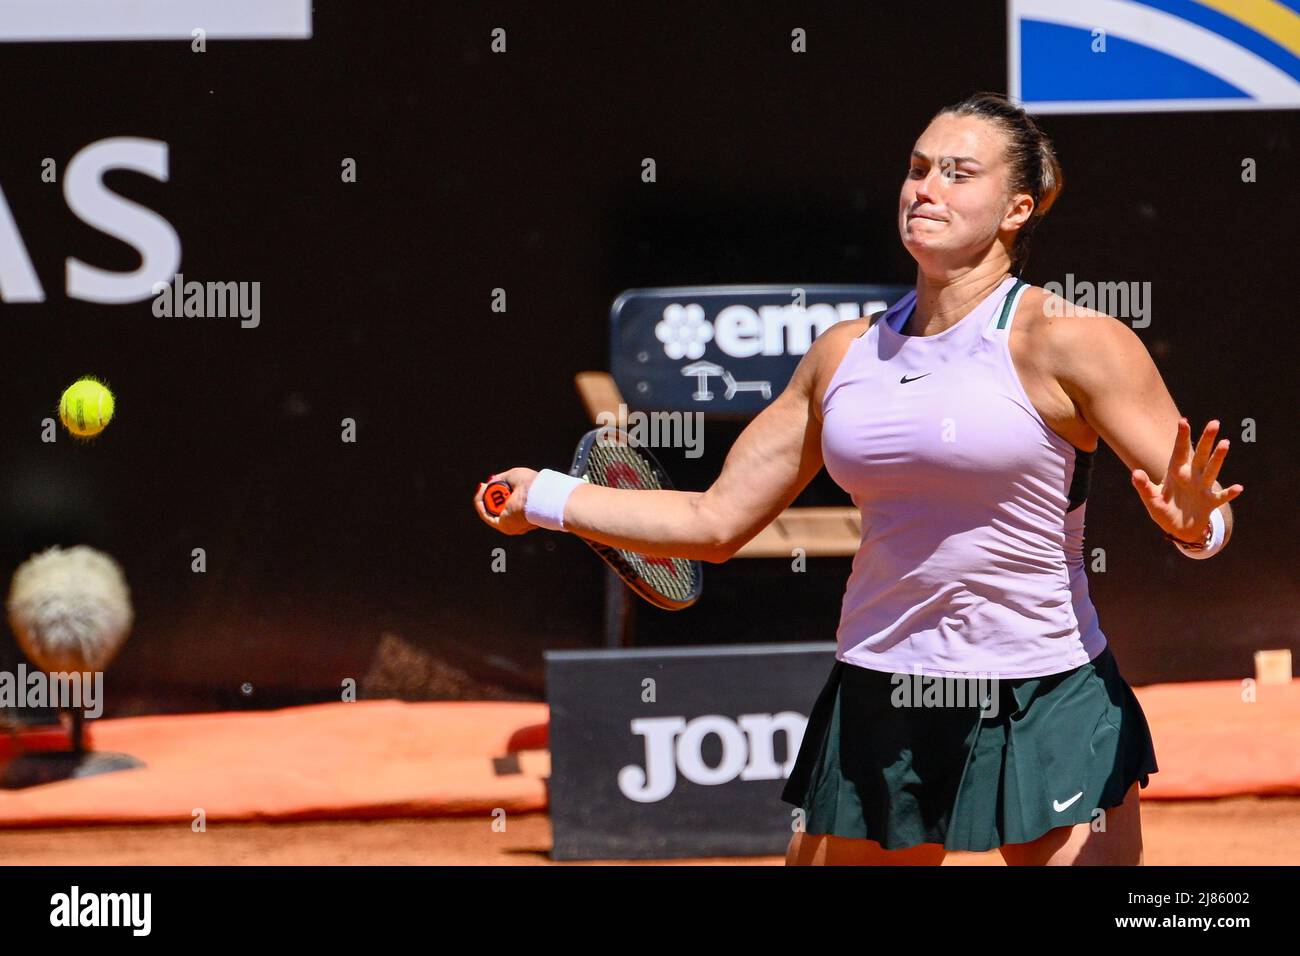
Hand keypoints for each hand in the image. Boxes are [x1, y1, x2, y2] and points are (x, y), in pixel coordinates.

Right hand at [473, 468, 539, 534]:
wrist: (538, 494)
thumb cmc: (532, 484)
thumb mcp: (514, 477)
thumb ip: (501, 479)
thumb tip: (490, 483)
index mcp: (523, 510)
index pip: (505, 505)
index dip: (495, 494)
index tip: (490, 484)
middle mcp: (517, 520)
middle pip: (496, 508)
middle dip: (488, 496)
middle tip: (483, 485)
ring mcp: (509, 524)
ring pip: (490, 511)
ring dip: (483, 498)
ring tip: (482, 486)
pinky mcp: (503, 525)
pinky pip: (485, 514)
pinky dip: (480, 503)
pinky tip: (480, 490)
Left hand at [1130, 418, 1242, 542]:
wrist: (1179, 529)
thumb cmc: (1163, 510)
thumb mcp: (1151, 500)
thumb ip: (1143, 487)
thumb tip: (1135, 473)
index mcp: (1175, 473)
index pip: (1179, 452)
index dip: (1181, 437)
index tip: (1183, 421)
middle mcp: (1191, 477)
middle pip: (1200, 455)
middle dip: (1206, 440)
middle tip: (1214, 422)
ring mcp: (1202, 488)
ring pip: (1212, 470)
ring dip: (1218, 458)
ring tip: (1225, 443)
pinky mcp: (1210, 503)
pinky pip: (1221, 497)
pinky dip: (1229, 493)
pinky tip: (1238, 487)